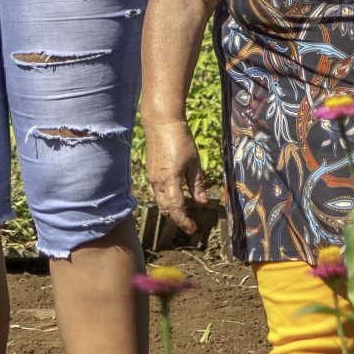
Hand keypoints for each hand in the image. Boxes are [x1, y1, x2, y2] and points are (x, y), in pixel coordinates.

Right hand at [144, 118, 208, 235]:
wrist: (161, 124)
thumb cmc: (180, 140)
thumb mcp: (194, 163)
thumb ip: (197, 184)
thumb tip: (202, 202)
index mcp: (170, 181)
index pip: (176, 210)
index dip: (184, 222)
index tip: (193, 229)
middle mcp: (158, 183)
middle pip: (165, 210)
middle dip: (177, 220)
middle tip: (190, 225)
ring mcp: (152, 178)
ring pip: (159, 203)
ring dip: (170, 211)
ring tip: (183, 213)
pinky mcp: (150, 173)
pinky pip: (157, 194)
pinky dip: (165, 201)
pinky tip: (175, 198)